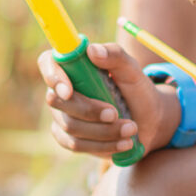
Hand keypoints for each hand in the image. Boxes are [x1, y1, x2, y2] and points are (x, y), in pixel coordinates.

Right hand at [38, 42, 175, 157]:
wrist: (148, 120)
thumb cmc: (137, 90)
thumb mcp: (132, 70)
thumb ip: (115, 55)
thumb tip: (92, 50)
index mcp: (73, 65)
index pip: (47, 63)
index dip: (53, 76)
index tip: (69, 91)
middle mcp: (62, 89)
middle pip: (57, 101)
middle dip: (88, 111)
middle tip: (116, 114)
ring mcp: (63, 115)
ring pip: (70, 127)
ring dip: (103, 131)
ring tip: (131, 129)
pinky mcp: (69, 138)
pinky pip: (76, 145)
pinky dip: (102, 146)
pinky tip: (124, 143)